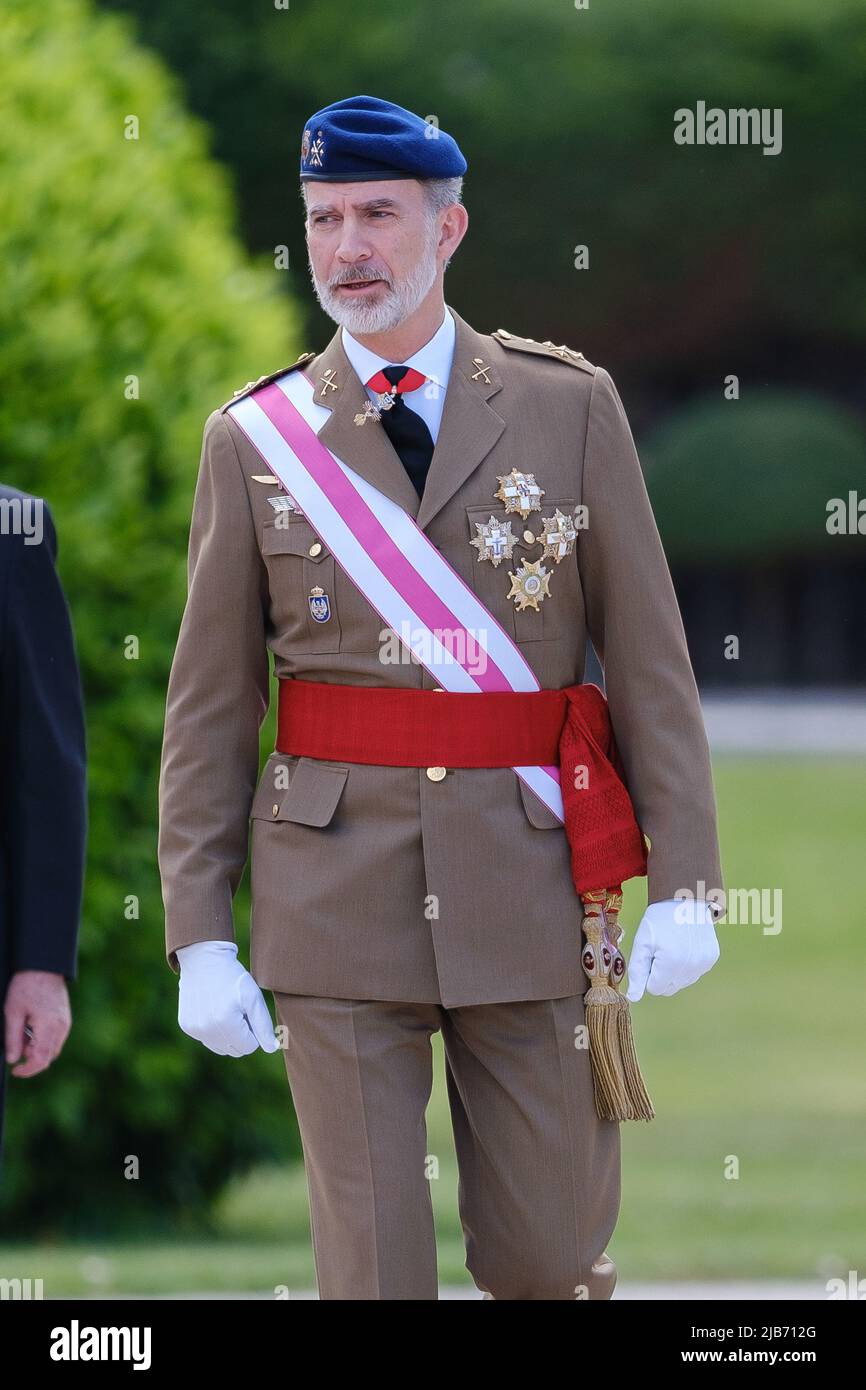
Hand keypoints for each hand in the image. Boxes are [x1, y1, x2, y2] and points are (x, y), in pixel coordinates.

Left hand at [4, 970, 71, 1076]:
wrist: (44, 966)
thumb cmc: (26, 986)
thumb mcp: (13, 1012)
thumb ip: (13, 1038)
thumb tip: (13, 1059)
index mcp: (49, 1026)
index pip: (41, 1059)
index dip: (27, 1070)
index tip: (15, 1070)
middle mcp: (61, 1027)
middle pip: (48, 1057)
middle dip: (31, 1057)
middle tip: (17, 1042)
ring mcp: (66, 1023)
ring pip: (52, 1049)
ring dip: (37, 1049)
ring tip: (24, 1031)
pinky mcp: (66, 1019)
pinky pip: (55, 1038)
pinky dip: (43, 1040)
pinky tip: (32, 1027)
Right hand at [176, 940, 279, 1056]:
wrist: (204, 960)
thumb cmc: (233, 978)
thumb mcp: (253, 997)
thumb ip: (263, 1025)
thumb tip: (271, 1049)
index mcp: (226, 1022)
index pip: (249, 1046)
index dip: (254, 1031)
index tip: (248, 1012)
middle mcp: (207, 1029)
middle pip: (235, 1050)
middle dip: (241, 1035)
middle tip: (238, 1011)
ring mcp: (194, 1029)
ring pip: (221, 1048)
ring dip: (228, 1035)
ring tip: (226, 1010)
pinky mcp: (186, 1026)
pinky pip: (207, 1040)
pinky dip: (213, 1030)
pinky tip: (213, 1009)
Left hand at [625, 899, 719, 1001]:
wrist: (685, 898)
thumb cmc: (659, 919)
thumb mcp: (642, 942)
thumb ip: (637, 972)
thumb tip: (634, 998)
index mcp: (671, 964)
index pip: (654, 989)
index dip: (648, 973)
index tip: (651, 954)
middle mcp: (691, 967)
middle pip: (669, 989)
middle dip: (661, 975)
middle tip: (661, 950)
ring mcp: (704, 964)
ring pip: (682, 983)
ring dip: (674, 971)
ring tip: (673, 946)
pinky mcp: (711, 959)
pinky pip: (694, 973)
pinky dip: (687, 964)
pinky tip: (685, 945)